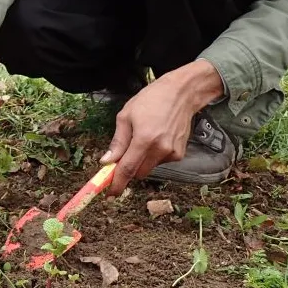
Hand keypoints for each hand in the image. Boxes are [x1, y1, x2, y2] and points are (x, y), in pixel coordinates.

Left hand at [99, 60, 224, 194]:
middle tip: (124, 154)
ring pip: (149, 168)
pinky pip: (160, 162)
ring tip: (145, 136)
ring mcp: (172, 153)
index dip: (117, 183)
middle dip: (129, 168)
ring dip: (142, 160)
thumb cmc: (151, 100)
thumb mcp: (126, 116)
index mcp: (144, 140)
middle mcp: (160, 149)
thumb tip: (106, 162)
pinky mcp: (180, 154)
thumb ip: (117, 142)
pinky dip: (154, 156)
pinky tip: (157, 138)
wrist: (181, 94)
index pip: (127, 169)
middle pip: (138, 172)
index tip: (109, 193)